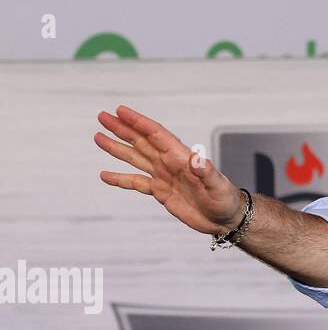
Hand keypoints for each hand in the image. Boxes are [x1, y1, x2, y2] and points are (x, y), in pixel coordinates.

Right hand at [95, 104, 243, 235]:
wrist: (225, 218)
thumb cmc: (226, 199)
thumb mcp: (218, 185)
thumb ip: (206, 172)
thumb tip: (197, 158)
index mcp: (181, 157)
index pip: (156, 134)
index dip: (139, 122)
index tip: (121, 111)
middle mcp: (169, 163)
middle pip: (141, 141)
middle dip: (122, 129)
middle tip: (102, 116)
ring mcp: (164, 176)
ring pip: (136, 158)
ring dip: (117, 148)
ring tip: (98, 137)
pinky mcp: (160, 191)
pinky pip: (136, 182)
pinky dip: (120, 178)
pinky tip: (105, 175)